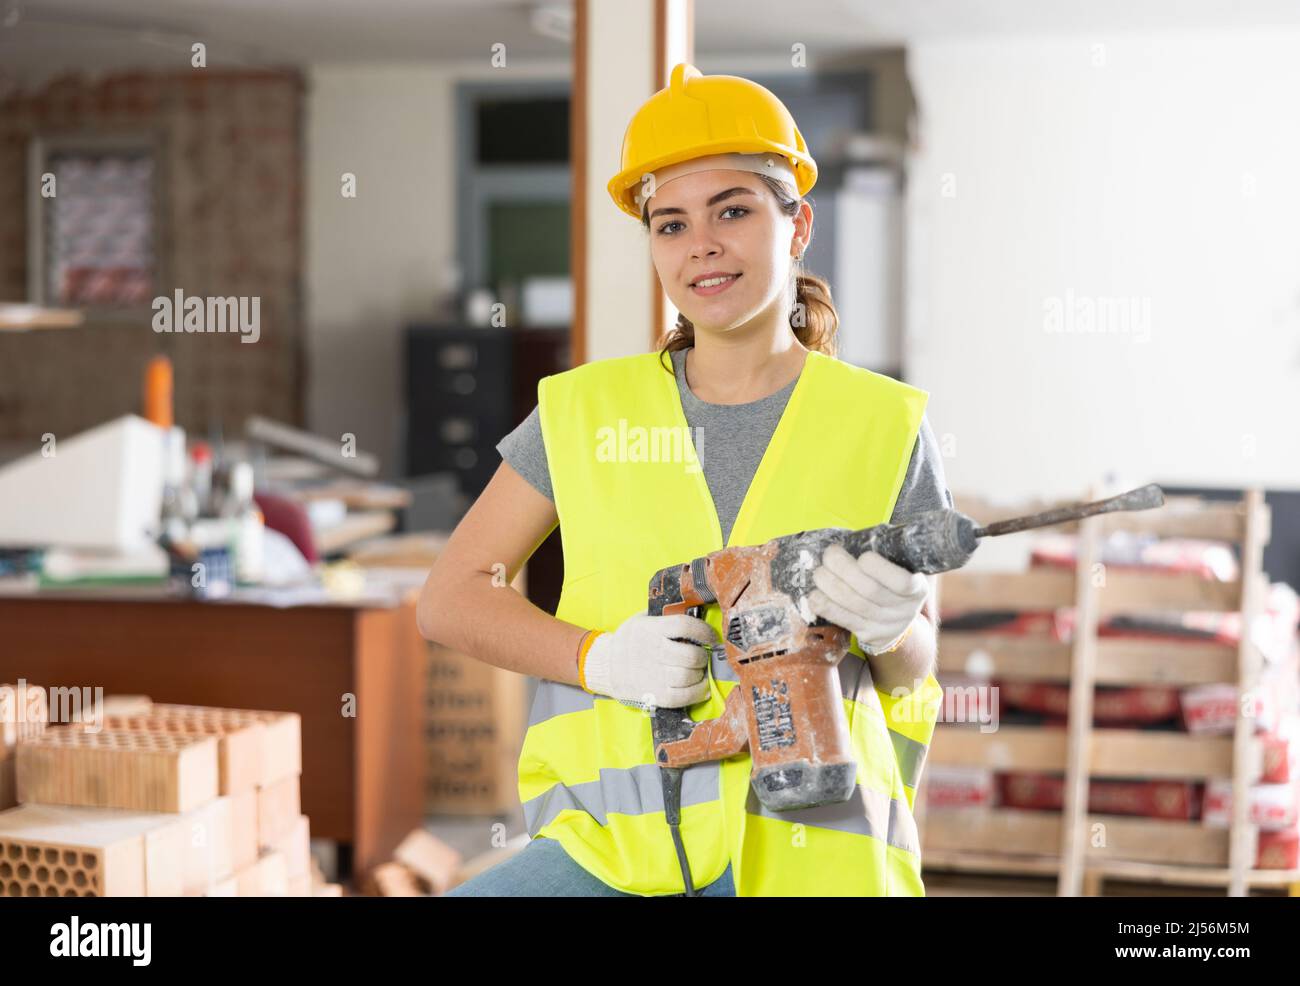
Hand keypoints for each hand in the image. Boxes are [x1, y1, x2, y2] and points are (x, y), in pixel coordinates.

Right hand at [581, 610, 716, 707]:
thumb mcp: (641, 620)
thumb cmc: (629, 641)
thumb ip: (664, 616)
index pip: (684, 626)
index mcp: (651, 629)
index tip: (712, 637)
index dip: (704, 631)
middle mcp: (652, 651)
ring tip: (700, 672)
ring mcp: (652, 675)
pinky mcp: (653, 695)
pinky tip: (702, 688)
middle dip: (703, 657)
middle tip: (703, 657)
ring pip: (687, 677)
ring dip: (701, 675)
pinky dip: (697, 693)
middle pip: (690, 655)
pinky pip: (681, 697)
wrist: (605, 666)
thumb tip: (695, 613)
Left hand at [806, 545, 927, 655]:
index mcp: (916, 589)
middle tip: (830, 555)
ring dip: (830, 585)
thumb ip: (888, 555)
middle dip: (844, 569)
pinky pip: (842, 619)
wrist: (898, 624)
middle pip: (870, 590)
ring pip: (853, 604)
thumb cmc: (895, 586)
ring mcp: (884, 625)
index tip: (864, 556)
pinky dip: (825, 606)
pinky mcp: (866, 634)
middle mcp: (903, 610)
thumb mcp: (904, 570)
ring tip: (819, 572)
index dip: (879, 568)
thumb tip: (857, 537)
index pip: (901, 582)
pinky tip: (814, 594)